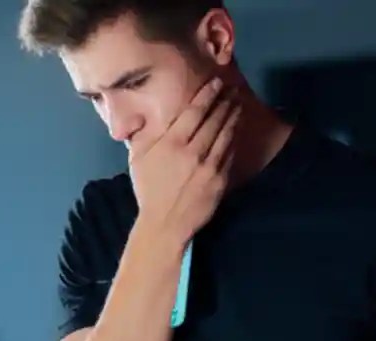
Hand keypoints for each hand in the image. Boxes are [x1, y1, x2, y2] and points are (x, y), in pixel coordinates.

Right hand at [128, 77, 242, 243]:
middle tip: (232, 88)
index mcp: (172, 143)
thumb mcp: (137, 158)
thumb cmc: (148, 189)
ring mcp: (209, 166)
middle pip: (214, 119)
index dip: (208, 94)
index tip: (217, 82)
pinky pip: (230, 153)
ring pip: (226, 134)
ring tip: (238, 103)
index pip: (194, 111)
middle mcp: (193, 151)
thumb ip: (143, 133)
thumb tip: (146, 112)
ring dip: (233, 116)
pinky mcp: (220, 179)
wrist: (165, 223)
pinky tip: (236, 129)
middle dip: (225, 101)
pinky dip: (234, 138)